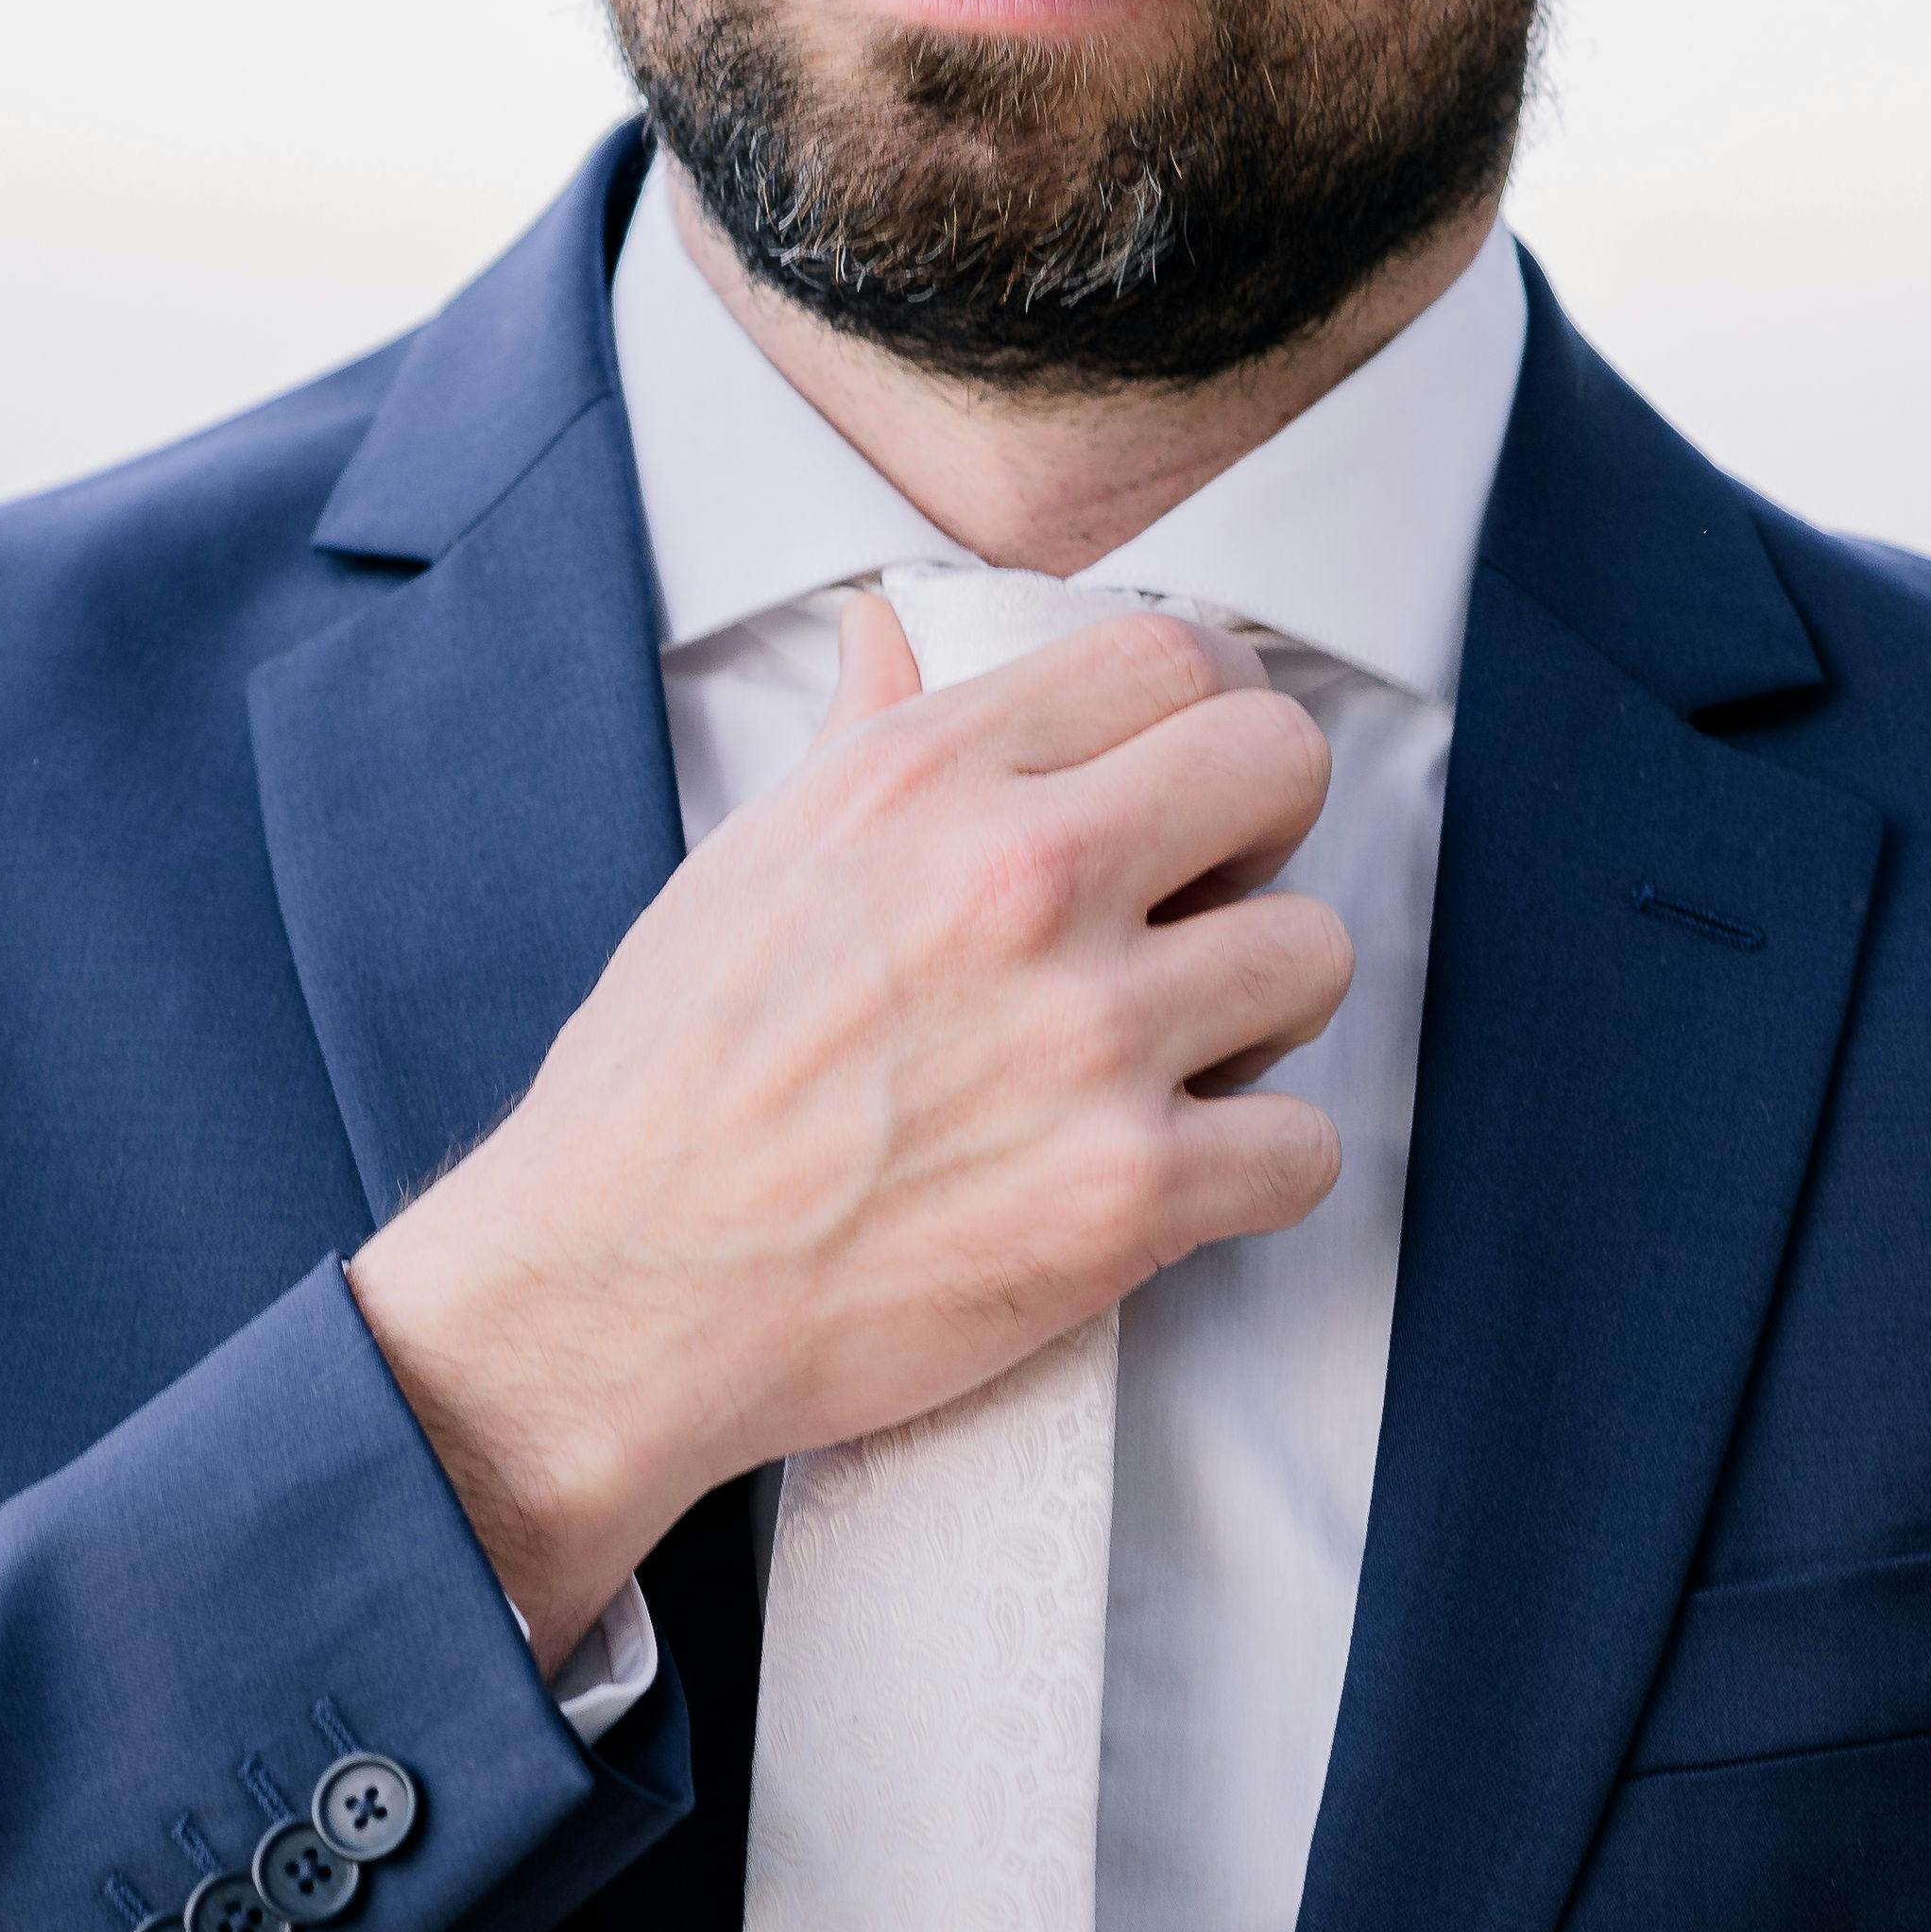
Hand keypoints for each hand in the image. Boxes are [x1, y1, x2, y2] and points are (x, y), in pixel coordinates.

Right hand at [347, 600, 1347, 1666]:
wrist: (616, 1295)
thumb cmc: (662, 1091)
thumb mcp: (745, 865)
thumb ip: (859, 744)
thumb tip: (889, 635)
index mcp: (928, 778)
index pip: (1173, 658)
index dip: (1205, 724)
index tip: (1185, 798)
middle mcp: (1023, 880)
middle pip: (1280, 768)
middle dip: (1261, 844)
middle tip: (1200, 921)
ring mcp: (1088, 1038)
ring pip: (1315, 957)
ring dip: (1263, 1019)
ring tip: (1174, 1064)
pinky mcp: (1126, 1194)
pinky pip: (1304, 1150)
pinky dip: (1258, 1174)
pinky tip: (1178, 1182)